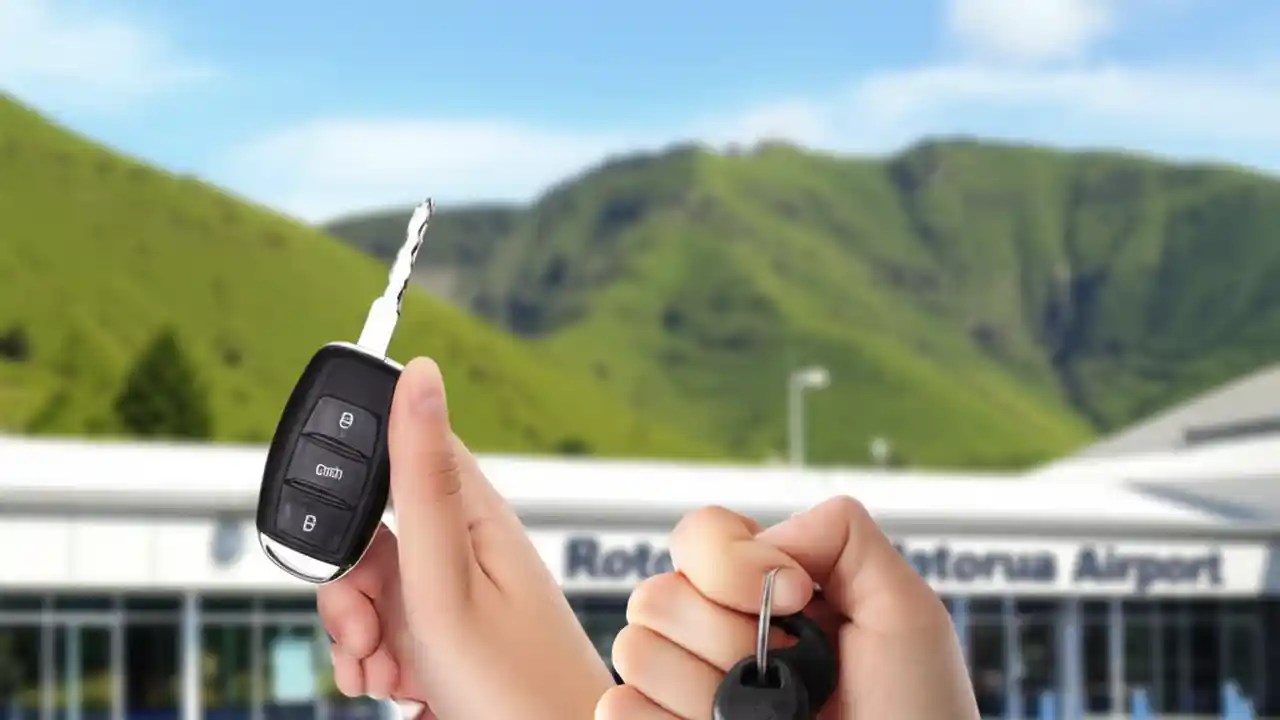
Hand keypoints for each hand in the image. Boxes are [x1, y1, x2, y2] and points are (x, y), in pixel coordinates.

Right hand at [317, 358, 614, 718]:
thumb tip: (419, 373)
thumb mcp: (447, 580)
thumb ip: (421, 482)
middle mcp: (466, 550)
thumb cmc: (513, 688)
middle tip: (368, 631)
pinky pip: (387, 632)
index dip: (354, 472)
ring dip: (358, 633)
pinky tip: (396, 688)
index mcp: (474, 517)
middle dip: (348, 585)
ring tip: (388, 672)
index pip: (404, 446)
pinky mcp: (447, 638)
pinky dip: (374, 662)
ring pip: (371, 589)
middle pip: (371, 533)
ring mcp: (456, 596)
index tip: (336, 526)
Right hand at [598, 498, 978, 719]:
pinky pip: (617, 707)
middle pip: (654, 593)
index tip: (795, 599)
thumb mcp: (905, 610)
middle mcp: (713, 633)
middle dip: (727, 635)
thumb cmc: (919, 715)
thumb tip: (761, 538)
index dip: (732, 563)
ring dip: (707, 689)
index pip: (697, 536)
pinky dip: (666, 719)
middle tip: (789, 673)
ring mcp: (685, 689)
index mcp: (761, 591)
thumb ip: (842, 535)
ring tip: (770, 718)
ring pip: (634, 651)